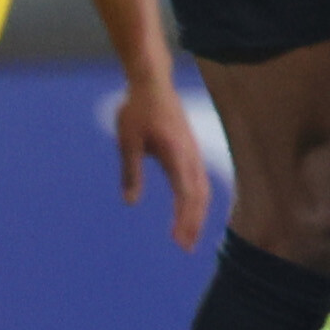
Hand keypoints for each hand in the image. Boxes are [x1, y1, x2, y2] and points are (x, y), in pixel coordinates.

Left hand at [114, 79, 212, 252]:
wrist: (152, 82)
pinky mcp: (190, 150)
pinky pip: (199, 180)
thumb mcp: (127, 141)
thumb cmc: (137, 109)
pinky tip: (190, 210)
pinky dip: (197, 200)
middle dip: (194, 223)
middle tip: (185, 248)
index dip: (184, 219)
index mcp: (176, 154)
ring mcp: (193, 152)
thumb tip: (130, 202)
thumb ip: (131, 172)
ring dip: (197, 214)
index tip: (178, 241)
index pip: (185, 194)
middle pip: (199, 196)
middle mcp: (190, 155)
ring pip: (202, 190)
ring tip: (188, 236)